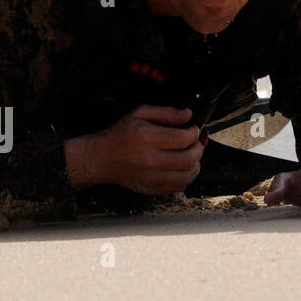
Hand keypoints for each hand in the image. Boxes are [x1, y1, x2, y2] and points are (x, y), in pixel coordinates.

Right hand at [67, 106, 203, 193]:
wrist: (102, 158)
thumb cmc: (120, 136)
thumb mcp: (139, 114)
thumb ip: (165, 112)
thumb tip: (187, 115)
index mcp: (147, 138)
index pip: (183, 138)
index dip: (194, 133)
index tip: (193, 130)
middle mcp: (150, 160)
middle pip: (189, 158)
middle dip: (198, 148)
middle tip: (196, 143)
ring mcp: (152, 177)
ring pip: (187, 176)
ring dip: (196, 165)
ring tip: (192, 156)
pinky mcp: (152, 188)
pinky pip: (178, 187)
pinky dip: (185, 178)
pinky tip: (181, 169)